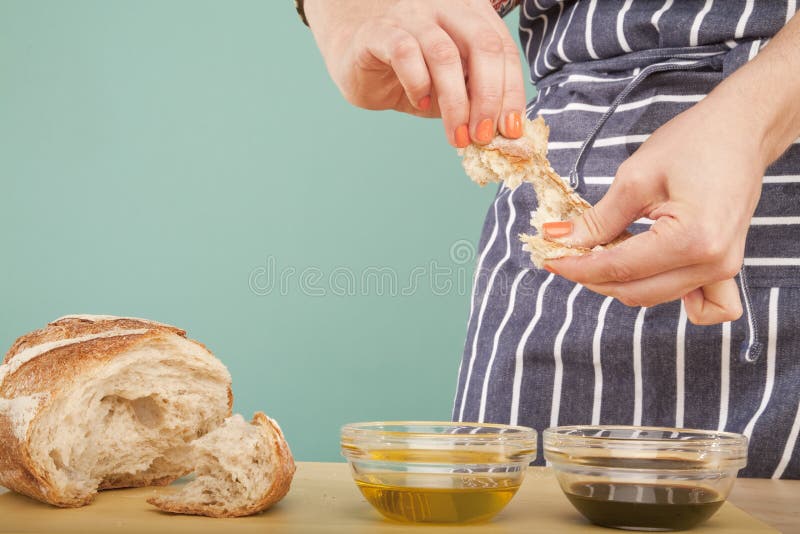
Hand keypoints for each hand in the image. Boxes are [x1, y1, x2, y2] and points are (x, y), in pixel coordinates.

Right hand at [304, 0, 525, 146]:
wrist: (355, 55)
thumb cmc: (410, 71)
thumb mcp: (451, 85)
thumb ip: (474, 97)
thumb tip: (502, 131)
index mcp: (473, 16)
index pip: (504, 50)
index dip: (512, 92)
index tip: (511, 129)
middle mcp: (447, 8)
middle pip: (483, 46)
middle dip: (489, 98)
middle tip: (484, 135)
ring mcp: (413, 15)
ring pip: (445, 55)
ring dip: (456, 103)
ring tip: (456, 136)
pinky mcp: (381, 31)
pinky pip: (406, 55)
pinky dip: (419, 86)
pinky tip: (421, 103)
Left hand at [542, 95, 766, 324]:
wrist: (742, 130)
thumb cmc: (696, 142)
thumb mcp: (635, 177)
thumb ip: (600, 218)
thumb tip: (564, 239)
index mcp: (692, 239)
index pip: (619, 268)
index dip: (577, 266)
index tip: (549, 256)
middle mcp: (713, 264)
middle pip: (634, 291)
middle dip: (592, 276)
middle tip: (565, 253)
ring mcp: (723, 270)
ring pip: (654, 296)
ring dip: (618, 282)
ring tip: (594, 254)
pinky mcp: (724, 268)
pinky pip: (697, 303)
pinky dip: (664, 294)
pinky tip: (643, 273)